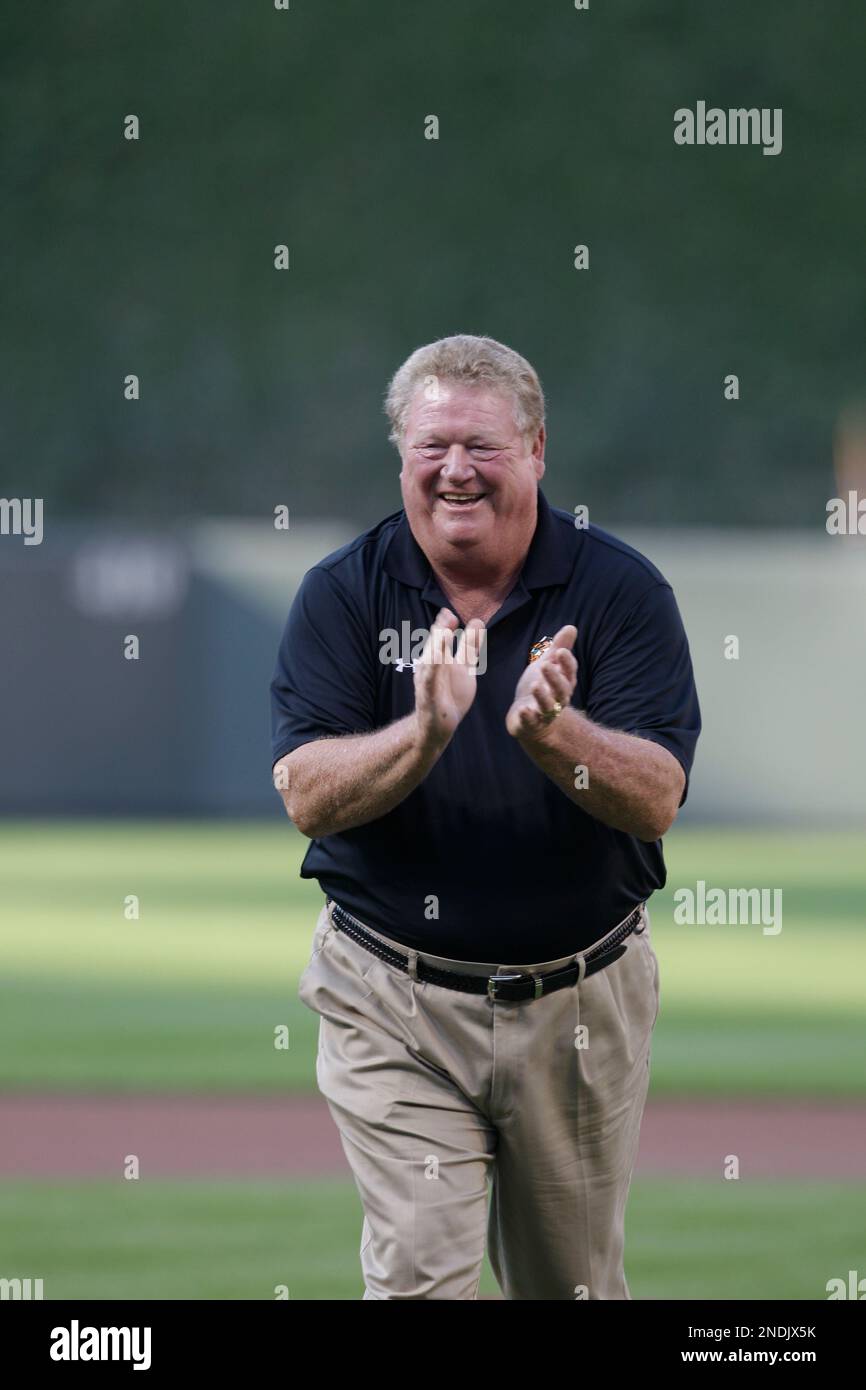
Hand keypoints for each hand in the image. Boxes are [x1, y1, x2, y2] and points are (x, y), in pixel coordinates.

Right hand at [414, 608, 484, 751]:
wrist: (439, 725)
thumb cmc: (450, 693)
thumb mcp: (464, 666)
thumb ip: (469, 645)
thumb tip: (477, 621)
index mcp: (440, 657)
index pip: (442, 637)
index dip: (444, 624)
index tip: (449, 612)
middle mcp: (431, 666)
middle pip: (436, 645)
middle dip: (440, 631)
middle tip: (447, 616)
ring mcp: (428, 681)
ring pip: (431, 661)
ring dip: (436, 648)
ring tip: (444, 633)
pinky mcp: (428, 697)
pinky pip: (429, 683)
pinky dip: (431, 672)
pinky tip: (435, 661)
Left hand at [506, 624, 577, 740]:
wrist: (531, 719)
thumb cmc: (542, 688)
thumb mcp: (548, 665)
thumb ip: (559, 648)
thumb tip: (572, 627)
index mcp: (563, 682)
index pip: (569, 672)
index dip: (566, 662)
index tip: (561, 651)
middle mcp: (558, 699)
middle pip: (560, 689)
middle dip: (554, 677)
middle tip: (545, 665)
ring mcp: (545, 713)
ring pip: (547, 706)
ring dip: (542, 696)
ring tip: (536, 685)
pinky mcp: (531, 724)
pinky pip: (532, 722)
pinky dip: (528, 716)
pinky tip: (523, 709)